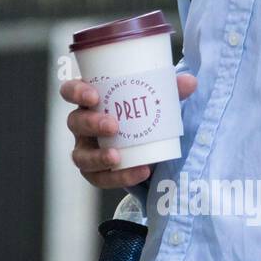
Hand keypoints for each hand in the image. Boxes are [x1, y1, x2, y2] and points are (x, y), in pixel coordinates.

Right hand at [59, 73, 196, 188]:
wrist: (147, 145)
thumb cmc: (141, 114)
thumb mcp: (155, 100)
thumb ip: (171, 91)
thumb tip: (190, 81)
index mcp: (90, 100)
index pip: (70, 91)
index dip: (76, 92)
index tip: (94, 96)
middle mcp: (82, 124)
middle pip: (74, 122)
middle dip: (91, 124)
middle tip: (113, 125)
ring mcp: (86, 149)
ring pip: (80, 156)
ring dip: (98, 156)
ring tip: (118, 157)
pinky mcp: (96, 172)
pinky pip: (100, 178)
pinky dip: (118, 177)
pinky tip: (139, 172)